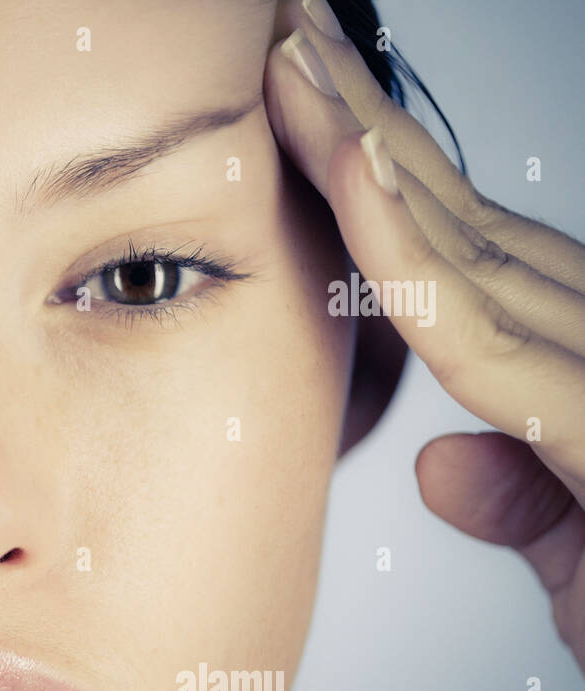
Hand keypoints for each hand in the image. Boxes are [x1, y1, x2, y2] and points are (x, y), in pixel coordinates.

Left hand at [264, 0, 584, 669]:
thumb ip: (521, 497)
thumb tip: (437, 461)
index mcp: (582, 365)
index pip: (460, 253)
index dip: (374, 180)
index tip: (297, 114)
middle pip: (457, 219)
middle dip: (359, 125)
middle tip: (284, 36)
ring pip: (465, 242)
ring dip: (365, 148)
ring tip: (293, 61)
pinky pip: (482, 329)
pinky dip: (409, 251)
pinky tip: (351, 170)